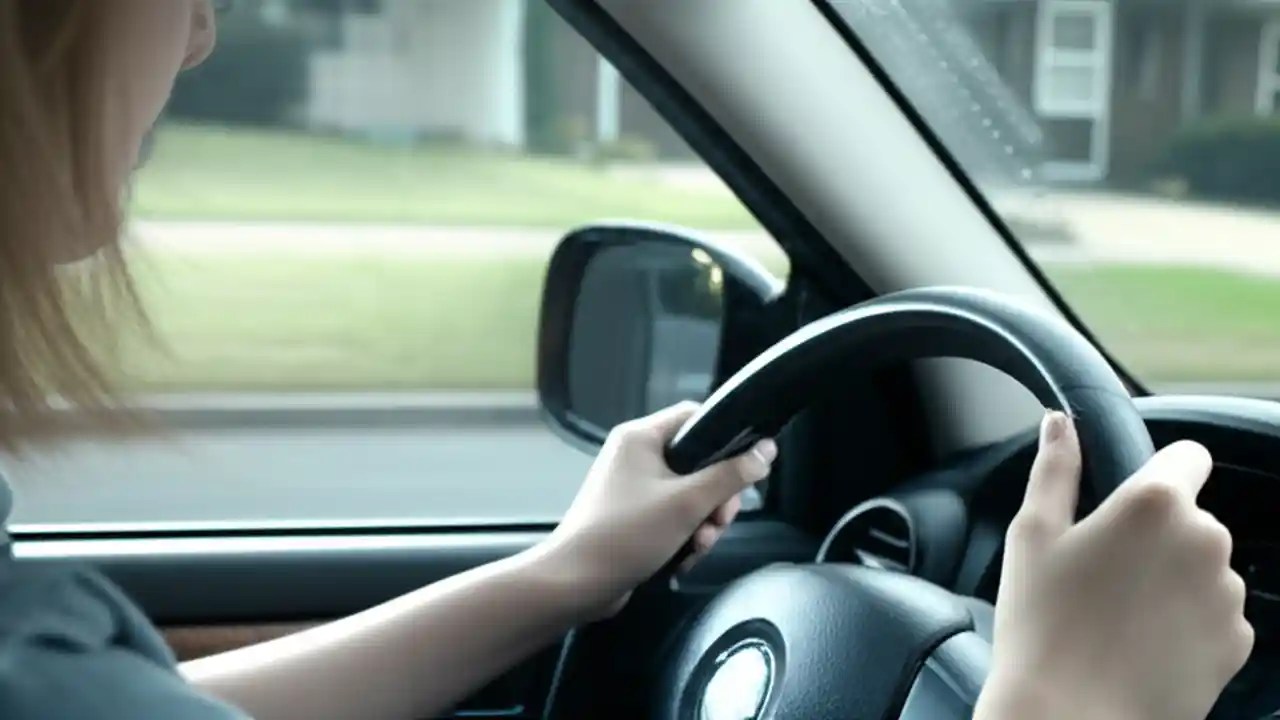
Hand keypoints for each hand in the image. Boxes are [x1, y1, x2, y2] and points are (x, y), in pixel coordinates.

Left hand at [543, 402, 776, 619]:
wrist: (576, 584)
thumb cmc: (627, 534)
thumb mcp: (688, 503)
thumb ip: (731, 475)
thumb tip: (766, 451)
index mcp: (641, 437)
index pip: (695, 417)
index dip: (726, 437)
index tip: (745, 467)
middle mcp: (635, 456)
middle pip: (698, 462)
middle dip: (716, 497)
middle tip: (720, 520)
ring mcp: (632, 488)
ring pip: (690, 494)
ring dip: (703, 522)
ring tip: (699, 544)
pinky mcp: (633, 517)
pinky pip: (673, 516)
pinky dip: (684, 535)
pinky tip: (685, 556)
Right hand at [975, 412, 1253, 719]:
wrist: (1071, 717)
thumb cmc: (1041, 623)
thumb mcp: (1032, 535)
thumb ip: (1054, 470)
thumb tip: (1058, 422)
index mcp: (1154, 504)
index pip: (1189, 457)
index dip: (1158, 474)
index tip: (1126, 507)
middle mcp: (1205, 540)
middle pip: (1191, 518)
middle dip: (1158, 536)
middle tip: (1103, 574)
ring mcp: (1227, 594)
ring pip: (1204, 567)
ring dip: (1174, 580)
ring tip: (1120, 617)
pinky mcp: (1238, 642)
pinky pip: (1216, 615)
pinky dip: (1188, 624)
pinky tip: (1143, 646)